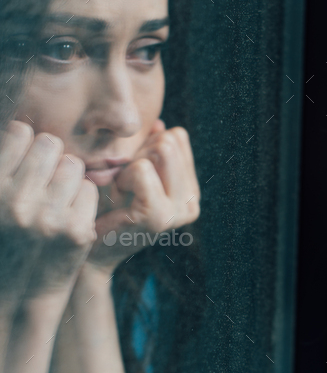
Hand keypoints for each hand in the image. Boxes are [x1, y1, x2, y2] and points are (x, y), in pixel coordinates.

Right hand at [0, 120, 97, 306]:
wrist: (14, 299)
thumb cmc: (0, 241)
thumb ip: (4, 167)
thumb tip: (22, 129)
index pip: (20, 133)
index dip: (24, 144)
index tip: (23, 161)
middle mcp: (16, 202)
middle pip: (50, 144)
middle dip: (48, 158)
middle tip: (42, 179)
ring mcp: (49, 218)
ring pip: (73, 165)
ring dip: (66, 176)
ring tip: (54, 197)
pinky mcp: (77, 232)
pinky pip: (88, 190)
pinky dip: (80, 199)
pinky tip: (67, 215)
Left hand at [88, 120, 200, 273]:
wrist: (90, 248)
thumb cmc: (106, 207)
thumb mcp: (132, 172)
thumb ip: (148, 148)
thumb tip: (160, 124)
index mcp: (190, 191)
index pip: (179, 137)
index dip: (148, 144)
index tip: (132, 171)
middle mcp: (191, 202)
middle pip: (170, 141)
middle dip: (139, 153)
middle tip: (123, 181)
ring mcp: (179, 211)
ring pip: (161, 150)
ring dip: (132, 165)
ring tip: (121, 190)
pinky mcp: (159, 216)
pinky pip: (142, 169)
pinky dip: (123, 177)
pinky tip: (117, 196)